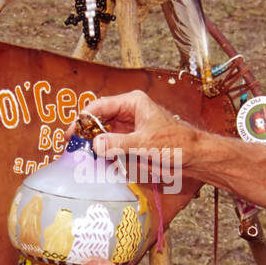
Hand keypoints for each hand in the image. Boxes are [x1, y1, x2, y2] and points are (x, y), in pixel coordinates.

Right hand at [80, 91, 196, 163]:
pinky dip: (103, 153)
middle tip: (72, 145)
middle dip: (86, 132)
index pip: (100, 105)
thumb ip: (120, 143)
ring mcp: (128, 128)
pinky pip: (111, 145)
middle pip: (99, 119)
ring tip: (80, 155)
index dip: (83, 117)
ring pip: (103, 134)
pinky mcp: (130, 142)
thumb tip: (96, 144)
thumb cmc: (177, 142)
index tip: (72, 131)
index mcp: (132, 103)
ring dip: (93, 144)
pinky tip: (95, 161)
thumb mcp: (146, 142)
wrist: (194, 156)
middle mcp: (128, 113)